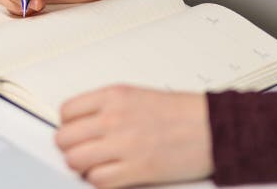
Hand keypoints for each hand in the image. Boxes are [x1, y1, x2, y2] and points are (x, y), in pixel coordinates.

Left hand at [56, 86, 212, 187]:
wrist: (212, 128)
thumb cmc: (179, 113)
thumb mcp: (135, 96)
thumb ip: (105, 107)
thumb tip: (79, 124)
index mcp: (113, 96)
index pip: (66, 112)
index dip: (67, 125)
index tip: (75, 131)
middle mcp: (114, 118)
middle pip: (65, 139)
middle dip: (70, 147)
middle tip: (82, 150)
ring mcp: (124, 144)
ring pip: (75, 161)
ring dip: (82, 166)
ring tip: (95, 164)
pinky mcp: (137, 169)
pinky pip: (98, 181)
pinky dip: (99, 181)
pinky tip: (110, 175)